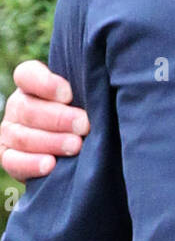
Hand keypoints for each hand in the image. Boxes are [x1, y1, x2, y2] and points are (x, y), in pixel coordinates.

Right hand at [0, 60, 89, 180]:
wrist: (75, 150)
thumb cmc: (84, 116)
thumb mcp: (84, 101)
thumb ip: (85, 94)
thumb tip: (99, 94)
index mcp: (32, 85)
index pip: (27, 75)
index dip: (45, 83)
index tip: (69, 94)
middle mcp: (17, 106)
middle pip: (27, 108)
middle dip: (58, 118)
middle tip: (83, 125)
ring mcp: (10, 132)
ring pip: (22, 136)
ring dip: (51, 142)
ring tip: (76, 146)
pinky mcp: (8, 158)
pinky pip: (13, 161)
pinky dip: (31, 164)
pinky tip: (50, 165)